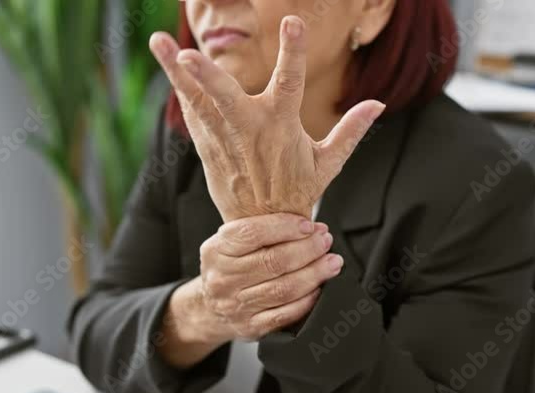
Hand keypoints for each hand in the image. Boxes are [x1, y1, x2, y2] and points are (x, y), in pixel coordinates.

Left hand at [149, 16, 385, 221]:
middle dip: (207, 77)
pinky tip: (165, 62)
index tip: (293, 21)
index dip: (293, 53)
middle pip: (226, 98)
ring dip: (176, 74)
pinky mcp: (208, 147)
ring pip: (198, 101)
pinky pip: (192, 113)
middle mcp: (250, 130)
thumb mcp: (329, 163)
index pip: (291, 82)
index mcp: (283, 127)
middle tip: (187, 55)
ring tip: (156, 42)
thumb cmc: (299, 191)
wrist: (264, 229)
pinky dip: (179, 89)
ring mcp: (225, 139)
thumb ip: (351, 130)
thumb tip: (378, 103)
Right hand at [199, 213, 341, 340]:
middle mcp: (223, 279)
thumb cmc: (229, 270)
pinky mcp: (251, 327)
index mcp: (217, 251)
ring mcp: (236, 306)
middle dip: (307, 249)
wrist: (210, 309)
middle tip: (325, 241)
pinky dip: (307, 300)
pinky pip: (285, 313)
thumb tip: (308, 225)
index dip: (284, 227)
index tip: (308, 225)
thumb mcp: (230, 245)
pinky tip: (319, 288)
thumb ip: (260, 232)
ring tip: (331, 263)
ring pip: (283, 289)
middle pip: (273, 261)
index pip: (251, 234)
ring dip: (314, 274)